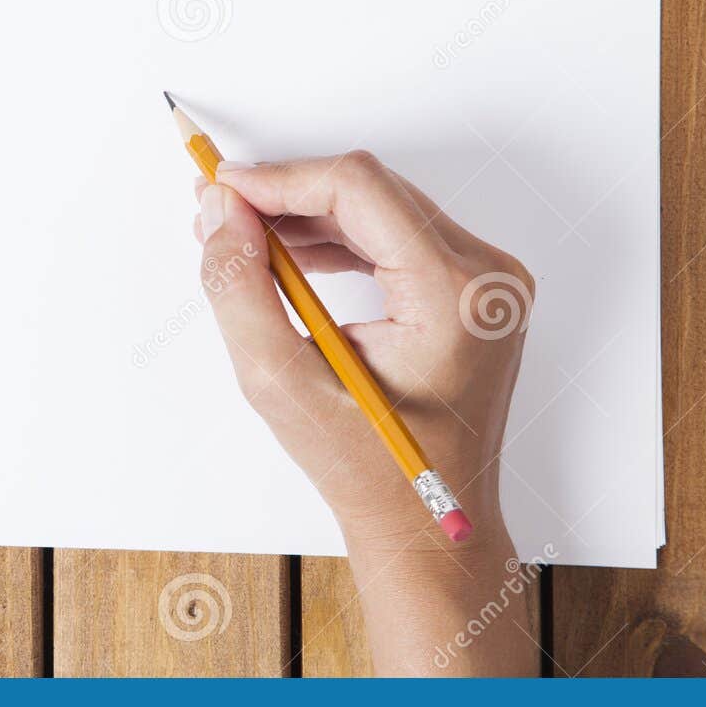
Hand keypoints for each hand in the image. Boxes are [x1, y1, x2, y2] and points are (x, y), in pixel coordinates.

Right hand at [195, 151, 531, 549]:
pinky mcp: (472, 290)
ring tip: (242, 239)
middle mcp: (486, 276)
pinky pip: (396, 235)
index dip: (280, 179)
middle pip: (370, 190)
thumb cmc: (367, 473)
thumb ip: (240, 287)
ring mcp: (486, 282)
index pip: (358, 188)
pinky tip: (290, 256)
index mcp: (455, 295)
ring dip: (307, 215)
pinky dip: (339, 238)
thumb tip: (219, 209)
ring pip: (380, 206)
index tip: (220, 189)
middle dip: (287, 195)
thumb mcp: (280, 382)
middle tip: (219, 214)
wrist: (428, 527)